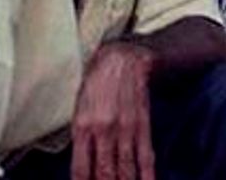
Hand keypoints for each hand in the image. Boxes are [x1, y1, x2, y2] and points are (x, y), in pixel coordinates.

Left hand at [72, 42, 156, 179]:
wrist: (123, 58)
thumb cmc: (97, 82)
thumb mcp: (79, 107)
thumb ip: (80, 136)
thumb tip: (83, 163)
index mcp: (83, 127)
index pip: (81, 170)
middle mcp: (104, 131)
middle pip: (104, 174)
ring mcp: (125, 129)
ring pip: (125, 168)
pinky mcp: (143, 124)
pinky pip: (145, 154)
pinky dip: (147, 173)